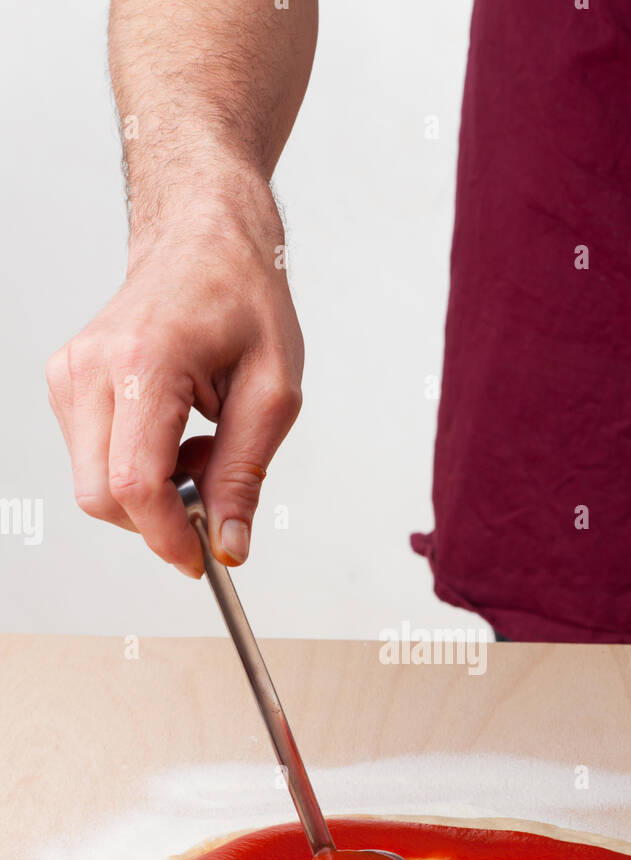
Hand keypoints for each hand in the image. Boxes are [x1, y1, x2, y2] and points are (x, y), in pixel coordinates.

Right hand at [46, 175, 302, 575]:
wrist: (203, 237)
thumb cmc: (243, 298)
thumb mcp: (274, 392)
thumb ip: (245, 475)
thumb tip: (228, 545)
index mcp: (145, 363)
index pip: (134, 483)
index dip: (168, 536)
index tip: (203, 560)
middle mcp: (92, 367)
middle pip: (101, 496)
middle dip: (160, 515)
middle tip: (214, 481)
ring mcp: (70, 374)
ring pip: (95, 485)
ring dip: (152, 490)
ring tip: (201, 443)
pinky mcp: (65, 383)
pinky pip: (93, 460)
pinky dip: (136, 467)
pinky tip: (175, 431)